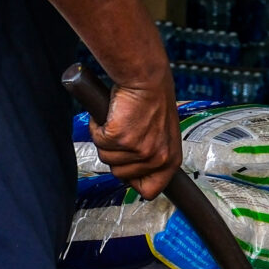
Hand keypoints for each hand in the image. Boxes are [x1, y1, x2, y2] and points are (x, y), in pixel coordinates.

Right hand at [94, 73, 180, 198]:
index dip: (134, 180)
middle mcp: (156, 158)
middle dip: (116, 154)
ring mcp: (138, 150)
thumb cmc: (153, 99)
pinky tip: (111, 114)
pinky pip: (98, 140)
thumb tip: (132, 174)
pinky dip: (98, 126)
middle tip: (124, 132)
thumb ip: (151, 155)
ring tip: (119, 120)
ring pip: (106, 158)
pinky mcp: (119, 138)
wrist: (145, 78)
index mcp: (170, 159)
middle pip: (120, 175)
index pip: (150, 190)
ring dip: (106, 139)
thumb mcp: (162, 134)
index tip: (128, 167)